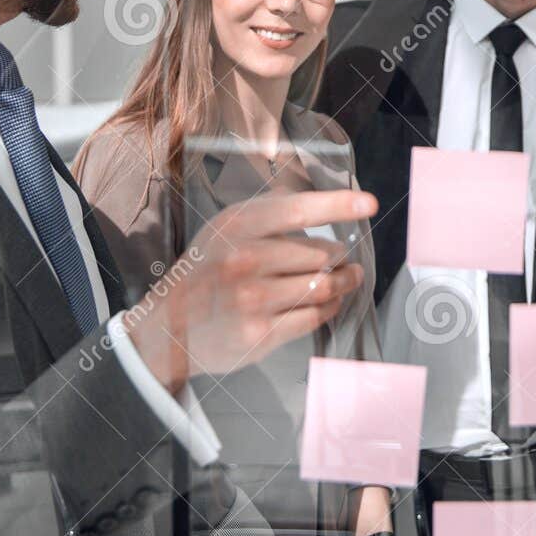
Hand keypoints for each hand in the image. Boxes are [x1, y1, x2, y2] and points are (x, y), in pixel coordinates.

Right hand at [122, 190, 376, 391]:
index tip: (368, 204)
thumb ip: (269, 214)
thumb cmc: (206, 272)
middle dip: (339, 258)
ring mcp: (252, 299)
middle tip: (343, 260)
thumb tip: (322, 202)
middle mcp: (244, 259)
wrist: (167, 328)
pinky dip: (329, 307)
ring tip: (346, 279)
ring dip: (342, 283)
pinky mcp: (260, 333)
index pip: (298, 210)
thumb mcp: (225, 230)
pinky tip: (329, 302)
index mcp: (237, 226)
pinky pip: (315, 316)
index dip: (338, 206)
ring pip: (323, 287)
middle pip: (321, 254)